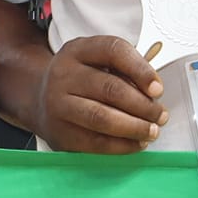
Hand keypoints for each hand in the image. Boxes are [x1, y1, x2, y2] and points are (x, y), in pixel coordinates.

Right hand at [34, 34, 167, 153]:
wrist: (37, 98)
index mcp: (77, 51)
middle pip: (110, 89)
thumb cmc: (80, 80)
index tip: (158, 89)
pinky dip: (122, 146)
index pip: (113, 51)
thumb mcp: (96, 61)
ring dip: (134, 127)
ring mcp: (57, 105)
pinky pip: (95, 142)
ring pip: (101, 118)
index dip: (141, 70)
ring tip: (151, 131)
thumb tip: (153, 93)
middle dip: (143, 105)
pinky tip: (136, 143)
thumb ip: (124, 70)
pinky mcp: (58, 132)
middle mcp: (63, 74)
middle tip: (160, 115)